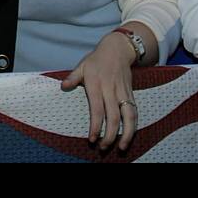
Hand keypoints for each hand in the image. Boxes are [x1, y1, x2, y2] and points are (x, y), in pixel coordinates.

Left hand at [61, 33, 138, 151]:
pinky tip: (129, 136)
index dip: (96, 126)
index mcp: (97, 84)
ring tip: (121, 148)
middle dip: (110, 135)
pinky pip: (134, 112)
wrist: (118, 50)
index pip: (97, 109)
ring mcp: (123, 93)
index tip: (92, 139)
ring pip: (128, 116)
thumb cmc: (97, 59)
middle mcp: (111, 90)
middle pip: (114, 117)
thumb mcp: (82, 65)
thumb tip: (63, 86)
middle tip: (103, 148)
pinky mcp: (131, 94)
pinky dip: (133, 126)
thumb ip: (73, 77)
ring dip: (127, 134)